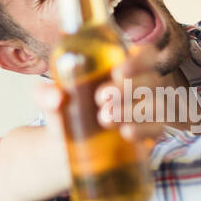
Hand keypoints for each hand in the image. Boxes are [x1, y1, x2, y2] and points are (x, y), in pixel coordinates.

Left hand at [35, 44, 177, 146]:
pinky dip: (143, 130)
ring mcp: (146, 112)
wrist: (63, 146)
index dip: (139, 60)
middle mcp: (140, 87)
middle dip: (128, 88)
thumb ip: (45, 94)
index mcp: (122, 68)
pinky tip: (126, 132)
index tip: (117, 72)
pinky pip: (156, 130)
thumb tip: (57, 98)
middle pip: (151, 80)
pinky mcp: (146, 135)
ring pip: (155, 105)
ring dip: (133, 110)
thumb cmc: (64, 111)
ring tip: (104, 118)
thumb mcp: (48, 99)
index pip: (146, 55)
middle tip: (100, 98)